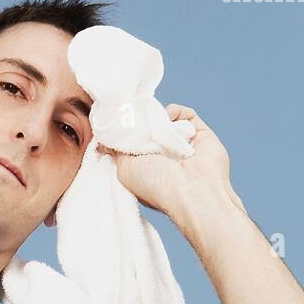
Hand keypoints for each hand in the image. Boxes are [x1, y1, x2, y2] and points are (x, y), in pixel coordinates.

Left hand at [96, 104, 243, 221]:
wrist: (192, 190)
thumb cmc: (157, 186)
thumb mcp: (125, 170)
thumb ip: (115, 150)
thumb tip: (104, 138)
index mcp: (145, 165)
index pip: (132, 141)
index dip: (124, 130)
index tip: (116, 120)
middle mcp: (163, 154)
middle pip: (147, 126)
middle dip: (139, 120)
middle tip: (132, 115)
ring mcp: (181, 143)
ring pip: (164, 118)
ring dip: (156, 118)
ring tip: (153, 126)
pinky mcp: (199, 133)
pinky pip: (184, 114)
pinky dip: (175, 113)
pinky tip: (169, 121)